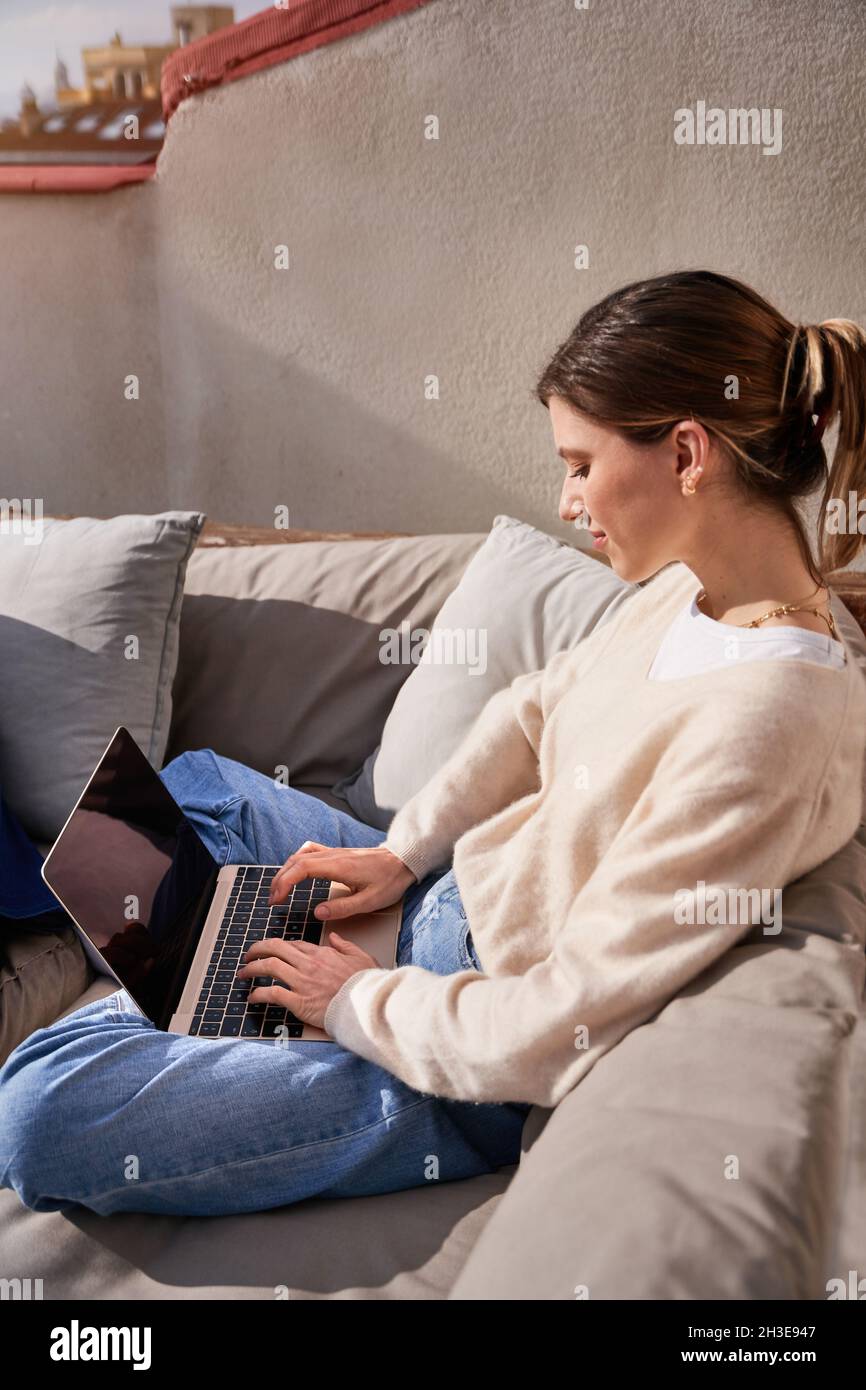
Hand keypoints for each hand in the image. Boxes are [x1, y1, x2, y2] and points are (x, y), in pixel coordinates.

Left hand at [235, 932, 378, 1029]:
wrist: (367, 1006)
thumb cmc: (366, 985)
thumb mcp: (361, 957)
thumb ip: (345, 945)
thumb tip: (335, 937)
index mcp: (322, 954)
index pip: (292, 944)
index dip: (277, 946)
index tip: (270, 950)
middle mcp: (308, 964)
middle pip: (275, 949)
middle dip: (257, 950)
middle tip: (248, 955)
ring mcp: (302, 982)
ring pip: (269, 967)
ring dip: (252, 968)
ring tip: (243, 973)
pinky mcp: (298, 1002)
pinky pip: (272, 994)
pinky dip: (259, 994)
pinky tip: (252, 997)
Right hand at [268, 841, 416, 919]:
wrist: (404, 860)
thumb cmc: (390, 880)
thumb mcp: (370, 901)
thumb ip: (343, 908)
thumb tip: (318, 913)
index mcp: (338, 866)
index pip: (301, 869)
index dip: (284, 883)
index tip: (276, 899)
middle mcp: (333, 855)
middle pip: (296, 861)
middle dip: (279, 880)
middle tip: (273, 900)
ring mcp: (334, 852)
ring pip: (301, 855)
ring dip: (286, 870)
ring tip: (279, 888)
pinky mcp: (338, 854)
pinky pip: (310, 852)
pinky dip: (297, 861)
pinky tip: (295, 871)